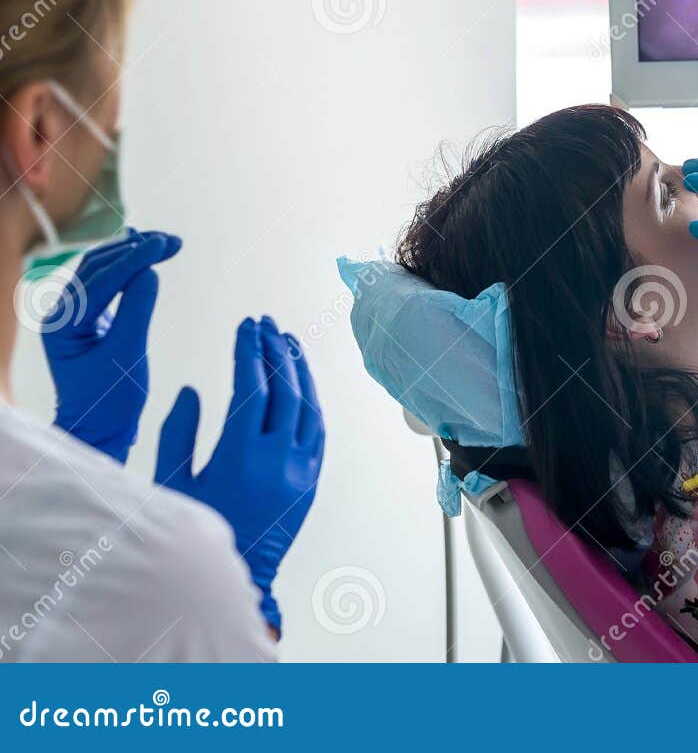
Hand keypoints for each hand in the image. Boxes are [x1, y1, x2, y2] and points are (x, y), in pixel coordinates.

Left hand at [44, 230, 181, 462]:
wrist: (99, 427)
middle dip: (136, 249)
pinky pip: (104, 282)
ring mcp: (71, 315)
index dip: (137, 258)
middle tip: (173, 241)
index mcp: (63, 325)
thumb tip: (150, 272)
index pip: (102, 279)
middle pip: (97, 266)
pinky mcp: (85, 318)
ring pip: (99, 269)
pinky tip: (146, 256)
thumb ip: (136, 310)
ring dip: (132, 253)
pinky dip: (127, 267)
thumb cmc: (112, 399)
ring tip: (166, 243)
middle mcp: (60, 315)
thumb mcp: (128, 354)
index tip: (167, 244)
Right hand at [156, 317, 323, 631]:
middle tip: (265, 325)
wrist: (233, 579)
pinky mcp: (312, 481)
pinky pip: (319, 432)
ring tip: (287, 342)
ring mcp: (300, 469)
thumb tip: (191, 390)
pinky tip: (302, 384)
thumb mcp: (173, 482)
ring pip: (308, 407)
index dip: (249, 352)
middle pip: (284, 390)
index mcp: (239, 455)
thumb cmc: (196, 532)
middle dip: (274, 351)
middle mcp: (277, 458)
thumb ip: (179, 432)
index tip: (246, 327)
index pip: (251, 387)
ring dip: (299, 371)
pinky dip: (311, 402)